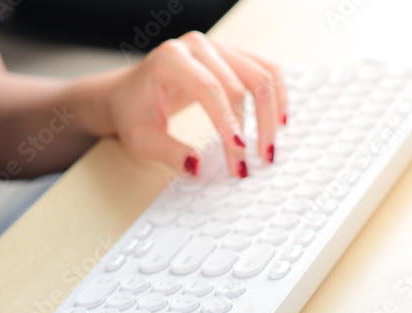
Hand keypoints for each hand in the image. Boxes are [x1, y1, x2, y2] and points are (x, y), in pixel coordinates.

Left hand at [97, 32, 286, 177]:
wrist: (130, 93)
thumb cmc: (134, 113)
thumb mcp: (141, 139)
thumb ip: (169, 152)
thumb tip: (198, 167)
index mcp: (170, 60)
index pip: (208, 88)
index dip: (228, 120)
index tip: (238, 151)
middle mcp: (196, 47)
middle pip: (238, 83)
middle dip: (251, 127)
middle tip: (253, 162)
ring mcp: (217, 47)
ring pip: (260, 75)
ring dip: (270, 114)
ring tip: (269, 147)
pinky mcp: (231, 55)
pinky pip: (265, 69)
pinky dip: (277, 95)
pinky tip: (281, 120)